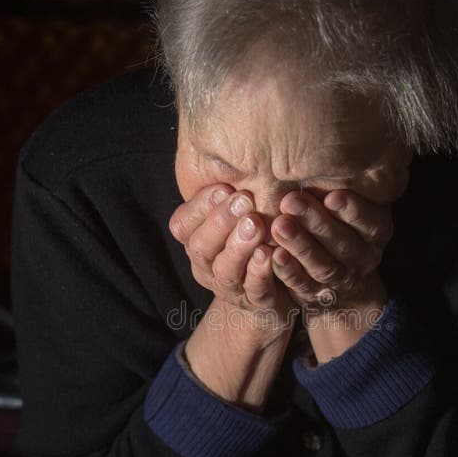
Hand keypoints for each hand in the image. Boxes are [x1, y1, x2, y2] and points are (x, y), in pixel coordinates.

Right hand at [168, 183, 297, 329]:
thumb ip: (228, 194)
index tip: (224, 187)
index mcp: (196, 242)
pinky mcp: (257, 303)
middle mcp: (207, 267)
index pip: (182, 225)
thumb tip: (223, 153)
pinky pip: (255, 290)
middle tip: (244, 200)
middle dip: (221, 222)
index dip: (200, 207)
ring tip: (256, 225)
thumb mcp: (236, 214)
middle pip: (201, 248)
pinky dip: (260, 272)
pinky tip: (271, 253)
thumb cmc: (253, 238)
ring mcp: (230, 288)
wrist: (275, 291)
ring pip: (225, 271)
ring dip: (239, 246)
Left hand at [269, 189, 392, 310]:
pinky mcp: (316, 295)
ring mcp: (341, 279)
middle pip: (343, 243)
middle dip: (319, 223)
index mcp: (375, 231)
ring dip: (300, 245)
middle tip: (292, 201)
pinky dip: (289, 271)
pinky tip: (273, 254)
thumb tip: (330, 142)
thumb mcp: (348, 202)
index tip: (333, 195)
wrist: (341, 279)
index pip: (371, 222)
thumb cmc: (338, 222)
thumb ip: (341, 182)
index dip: (354, 211)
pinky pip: (303, 285)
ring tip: (279, 225)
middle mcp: (363, 257)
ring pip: (323, 265)